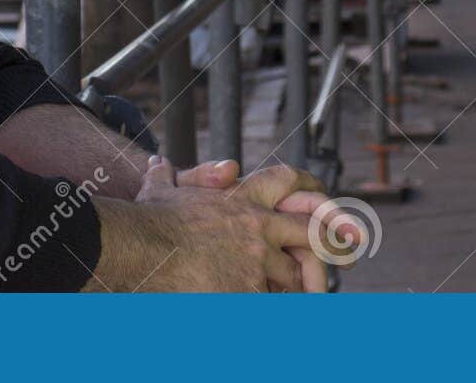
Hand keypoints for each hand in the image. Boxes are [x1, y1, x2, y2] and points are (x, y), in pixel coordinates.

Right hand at [92, 158, 327, 291]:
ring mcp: (256, 261)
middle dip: (322, 250)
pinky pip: (274, 303)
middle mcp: (258, 227)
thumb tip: (158, 162)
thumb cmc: (148, 221)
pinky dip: (275, 307)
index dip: (310, 189)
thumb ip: (166, 176)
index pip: (289, 181)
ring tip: (299, 300)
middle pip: (310, 235)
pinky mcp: (248, 292)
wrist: (140, 249)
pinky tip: (273, 313)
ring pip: (295, 278)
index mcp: (243, 197)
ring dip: (295, 288)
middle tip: (335, 261)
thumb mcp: (161, 192)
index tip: (322, 198)